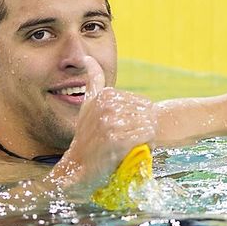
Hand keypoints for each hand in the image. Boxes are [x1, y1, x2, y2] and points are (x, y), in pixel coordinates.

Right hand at [51, 56, 156, 193]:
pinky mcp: (118, 140)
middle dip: (143, 128)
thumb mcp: (88, 104)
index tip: (125, 127)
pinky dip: (145, 144)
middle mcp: (108, 106)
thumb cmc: (86, 136)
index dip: (140, 118)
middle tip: (127, 139)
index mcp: (105, 95)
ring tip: (128, 145)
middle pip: (148, 114)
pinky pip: (147, 137)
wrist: (77, 167)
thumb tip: (88, 58)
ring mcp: (112, 123)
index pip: (144, 103)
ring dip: (144, 138)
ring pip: (149, 126)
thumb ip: (92, 80)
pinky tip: (131, 150)